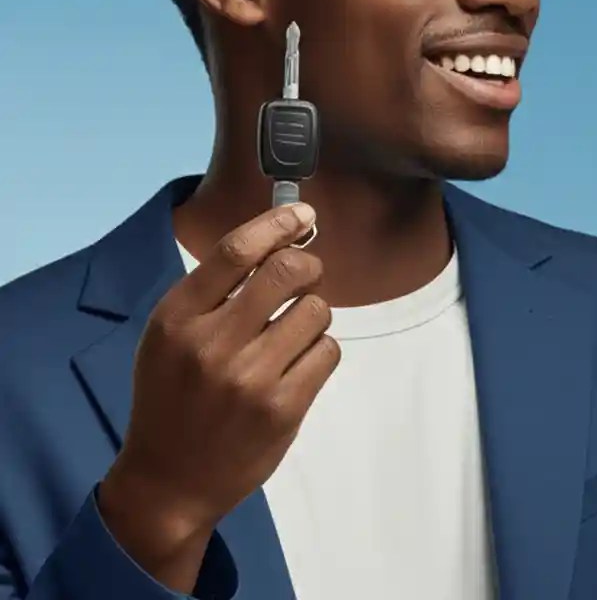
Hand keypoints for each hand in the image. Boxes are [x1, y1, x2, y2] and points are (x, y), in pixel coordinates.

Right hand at [98, 203, 338, 591]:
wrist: (171, 479)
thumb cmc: (173, 398)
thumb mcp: (170, 337)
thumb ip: (214, 292)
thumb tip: (277, 239)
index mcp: (177, 319)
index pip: (236, 252)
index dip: (277, 224)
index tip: (302, 215)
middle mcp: (212, 344)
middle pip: (287, 272)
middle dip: (307, 266)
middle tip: (305, 277)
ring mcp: (250, 378)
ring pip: (317, 312)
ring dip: (313, 317)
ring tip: (290, 338)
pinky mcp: (283, 407)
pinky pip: (327, 352)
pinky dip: (320, 353)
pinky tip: (296, 368)